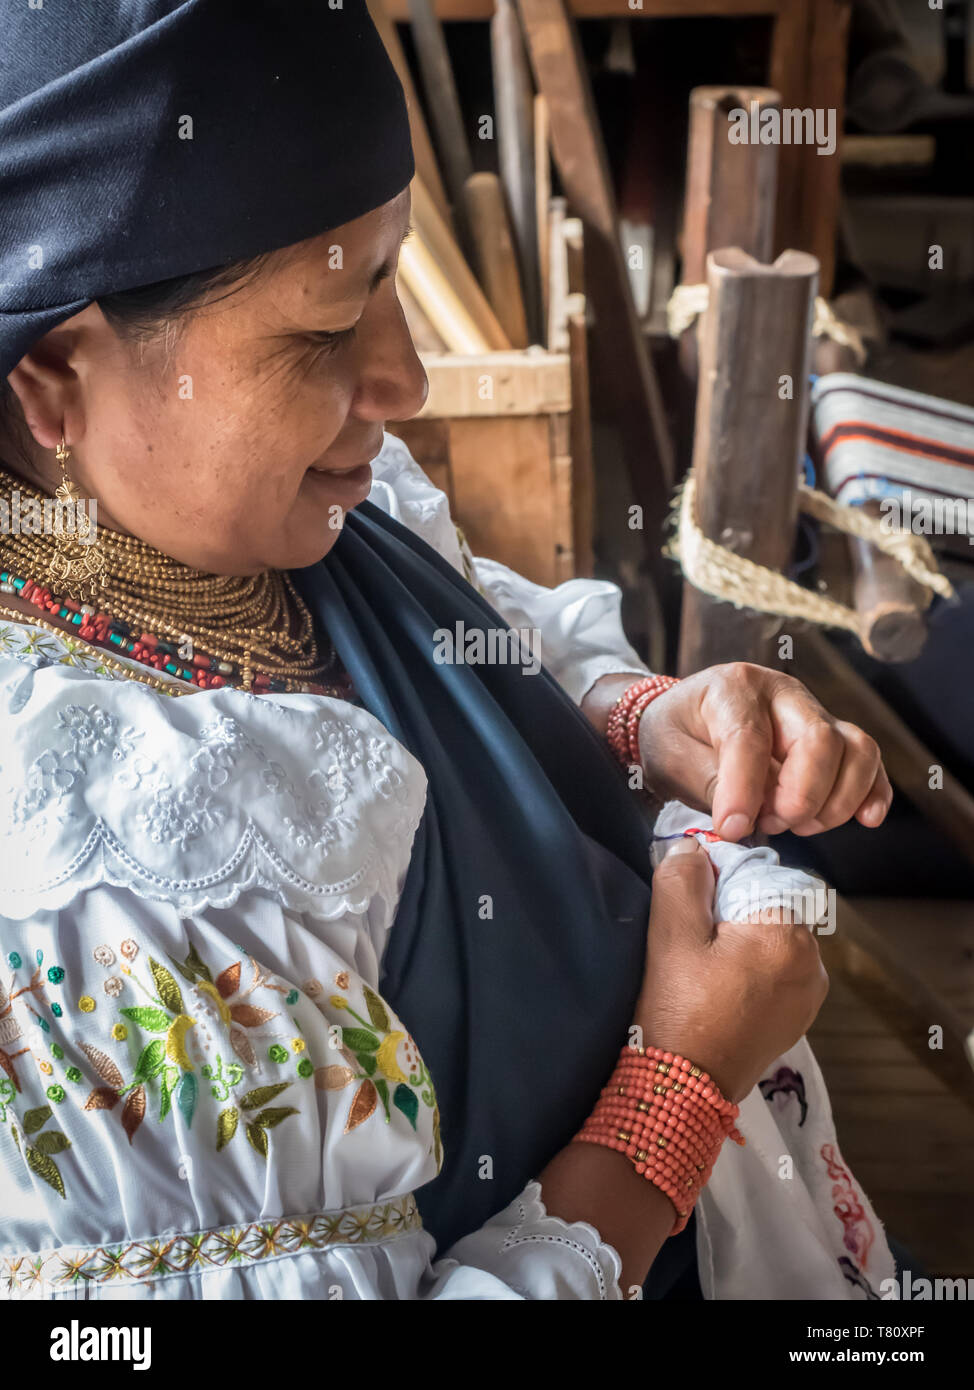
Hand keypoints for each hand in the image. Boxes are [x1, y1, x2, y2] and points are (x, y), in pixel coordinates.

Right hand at [632, 838, 828, 1101]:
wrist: (682, 1092)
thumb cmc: (677, 1012)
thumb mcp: (670, 935)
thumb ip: (683, 879)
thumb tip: (695, 850)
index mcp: (788, 936)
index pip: (756, 873)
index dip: (716, 878)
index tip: (687, 902)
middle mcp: (812, 962)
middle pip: (766, 904)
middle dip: (728, 909)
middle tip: (690, 940)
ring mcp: (809, 994)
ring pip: (770, 937)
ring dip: (738, 939)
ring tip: (700, 967)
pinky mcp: (797, 1017)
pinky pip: (774, 971)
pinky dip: (748, 968)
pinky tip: (716, 987)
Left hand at [637, 662, 892, 841]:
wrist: (685, 723)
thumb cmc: (676, 736)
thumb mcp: (671, 756)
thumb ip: (708, 783)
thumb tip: (743, 819)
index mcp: (734, 688)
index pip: (749, 738)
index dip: (744, 789)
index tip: (733, 828)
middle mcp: (783, 693)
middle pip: (818, 739)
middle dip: (800, 796)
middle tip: (770, 824)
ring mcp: (814, 713)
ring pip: (854, 749)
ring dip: (835, 801)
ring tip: (797, 825)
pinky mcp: (834, 738)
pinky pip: (867, 760)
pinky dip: (871, 792)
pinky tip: (866, 819)